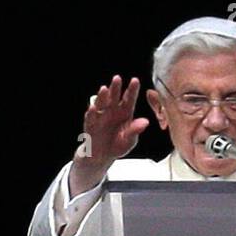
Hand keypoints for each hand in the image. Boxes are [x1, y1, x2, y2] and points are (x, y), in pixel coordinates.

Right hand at [71, 75, 149, 194]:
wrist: (102, 156)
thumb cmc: (118, 145)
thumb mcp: (130, 140)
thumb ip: (135, 130)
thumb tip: (145, 122)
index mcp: (124, 113)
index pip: (129, 99)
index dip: (132, 90)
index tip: (135, 80)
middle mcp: (112, 111)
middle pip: (114, 97)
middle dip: (115, 88)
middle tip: (117, 78)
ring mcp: (101, 117)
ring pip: (101, 103)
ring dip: (102, 96)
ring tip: (104, 89)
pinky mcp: (91, 125)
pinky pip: (91, 118)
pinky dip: (92, 113)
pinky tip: (93, 108)